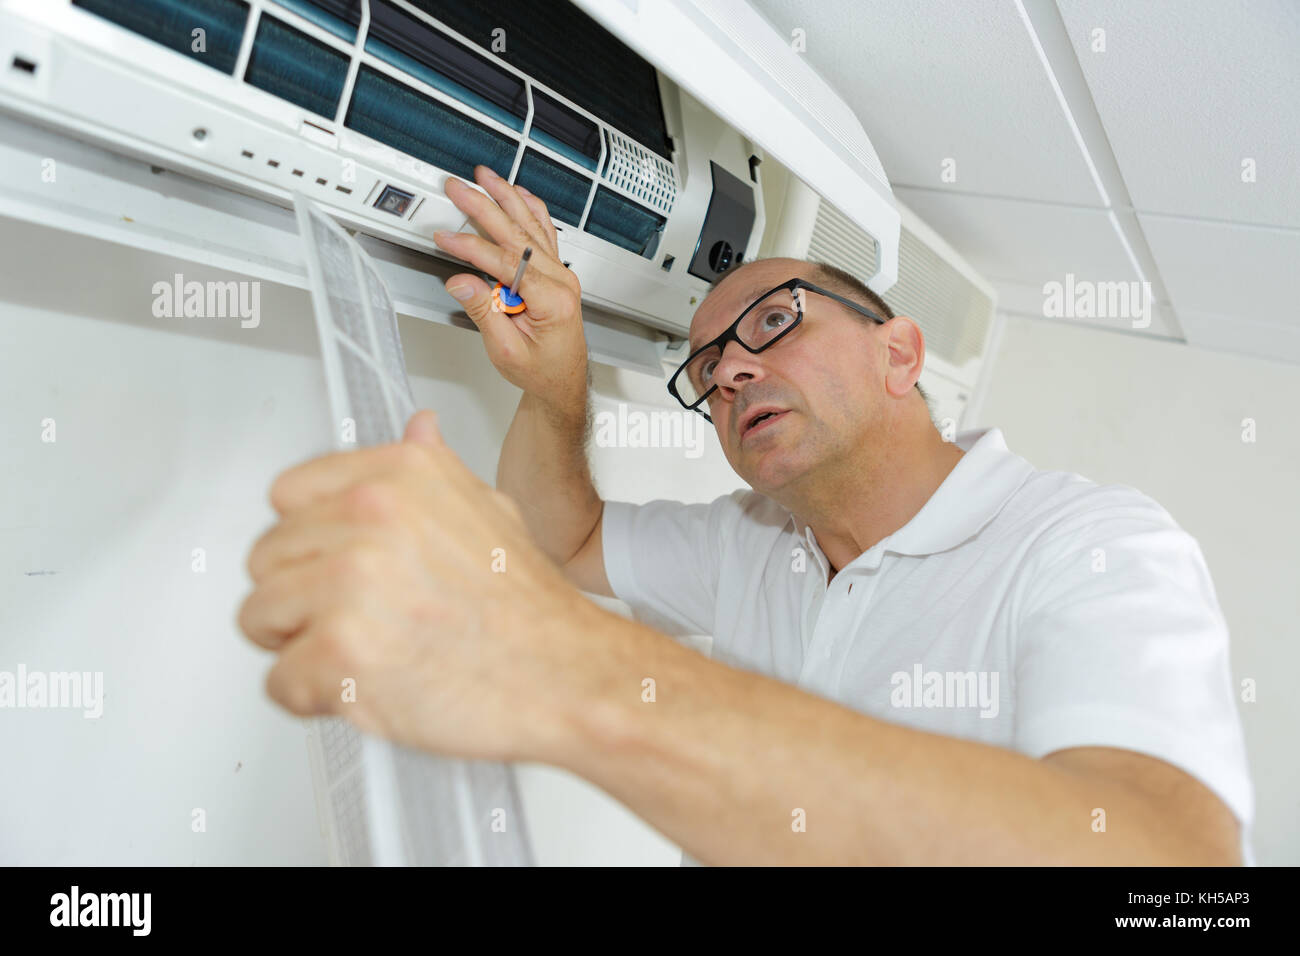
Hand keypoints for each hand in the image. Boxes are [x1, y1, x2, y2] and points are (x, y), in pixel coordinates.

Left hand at [237, 410, 594, 761]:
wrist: (565, 676)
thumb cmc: (529, 609)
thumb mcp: (490, 508)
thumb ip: (435, 468)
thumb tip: (417, 425)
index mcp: (398, 475)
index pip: (288, 494)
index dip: (309, 538)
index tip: (331, 562)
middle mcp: (369, 516)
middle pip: (265, 557)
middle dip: (299, 596)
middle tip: (354, 619)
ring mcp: (350, 584)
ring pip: (258, 616)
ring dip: (298, 645)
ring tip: (358, 652)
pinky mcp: (340, 652)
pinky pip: (278, 680)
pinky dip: (311, 697)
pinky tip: (360, 688)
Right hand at [434, 165, 587, 408]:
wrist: (562, 382)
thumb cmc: (540, 371)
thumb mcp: (506, 350)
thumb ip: (484, 312)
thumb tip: (461, 282)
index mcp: (552, 301)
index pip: (505, 263)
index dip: (470, 248)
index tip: (446, 239)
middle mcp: (561, 282)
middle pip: (518, 235)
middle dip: (484, 207)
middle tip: (458, 188)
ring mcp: (562, 274)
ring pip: (532, 226)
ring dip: (507, 197)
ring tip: (485, 177)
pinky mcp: (558, 273)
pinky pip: (544, 233)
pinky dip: (530, 209)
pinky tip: (518, 193)